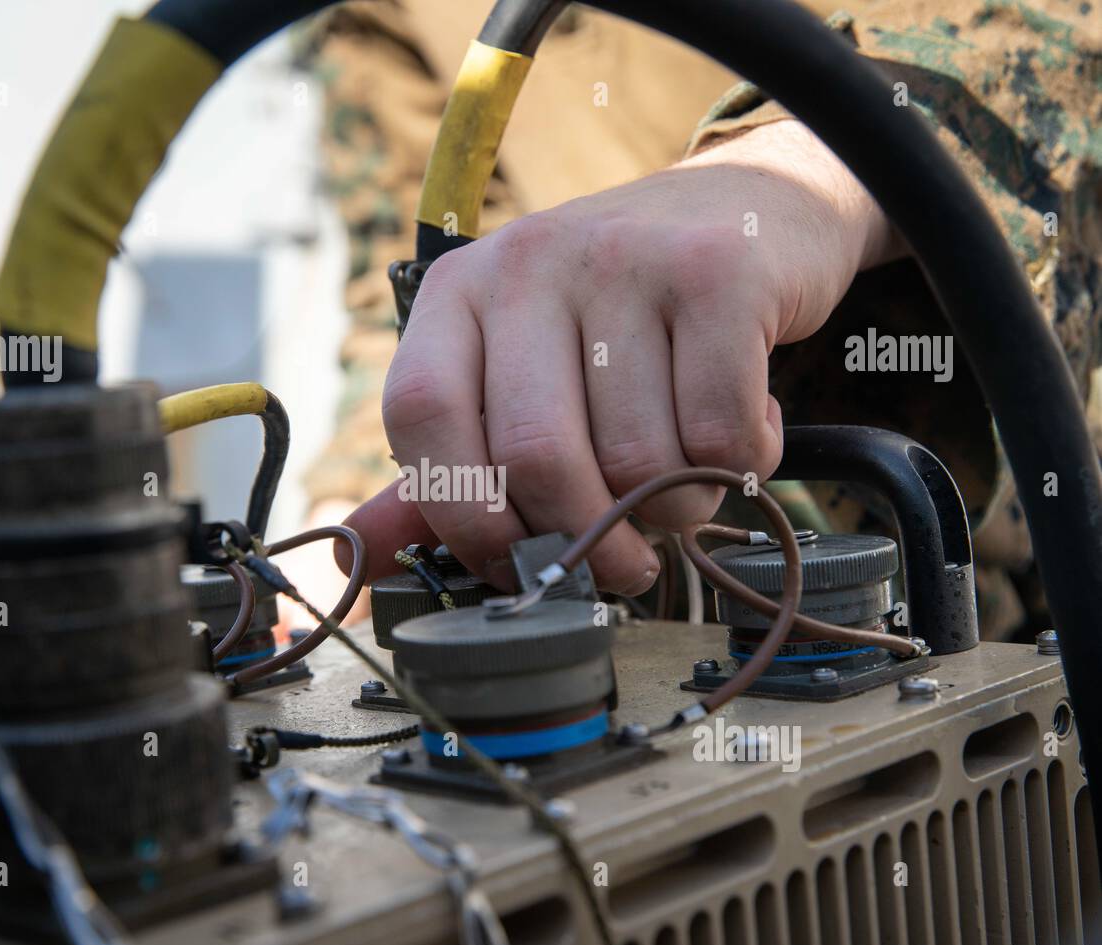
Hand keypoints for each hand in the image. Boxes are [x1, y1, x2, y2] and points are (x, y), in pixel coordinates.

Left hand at [343, 120, 899, 592]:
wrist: (752, 210)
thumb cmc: (622, 320)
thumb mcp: (521, 370)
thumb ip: (451, 463)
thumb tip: (358, 560)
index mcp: (460, 291)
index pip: (421, 416)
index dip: (465, 517)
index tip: (516, 568)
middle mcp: (529, 261)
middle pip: (535, 455)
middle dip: (584, 545)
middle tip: (622, 566)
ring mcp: (623, 258)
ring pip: (638, 461)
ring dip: (674, 510)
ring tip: (688, 479)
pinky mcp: (717, 272)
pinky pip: (719, 434)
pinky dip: (739, 466)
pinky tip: (739, 436)